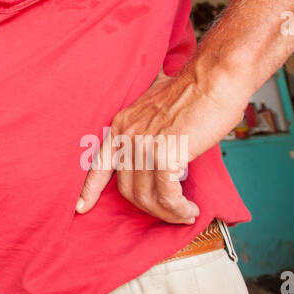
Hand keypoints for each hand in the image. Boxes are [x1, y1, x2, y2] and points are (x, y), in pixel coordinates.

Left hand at [76, 68, 241, 223]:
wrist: (213, 79)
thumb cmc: (195, 92)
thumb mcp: (156, 106)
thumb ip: (148, 127)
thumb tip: (156, 148)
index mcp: (122, 124)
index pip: (99, 163)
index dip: (89, 189)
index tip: (80, 207)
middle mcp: (127, 135)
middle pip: (126, 189)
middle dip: (149, 207)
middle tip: (170, 211)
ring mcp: (144, 145)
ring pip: (147, 197)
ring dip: (168, 213)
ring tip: (185, 213)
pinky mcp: (165, 154)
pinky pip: (167, 196)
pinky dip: (179, 209)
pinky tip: (190, 209)